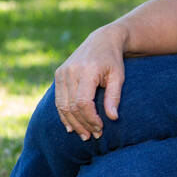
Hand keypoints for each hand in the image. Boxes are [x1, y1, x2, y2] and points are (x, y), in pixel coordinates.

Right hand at [53, 23, 127, 139]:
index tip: (101, 128)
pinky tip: (71, 126)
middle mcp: (70, 72)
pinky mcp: (58, 74)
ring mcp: (62, 73)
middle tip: (94, 136)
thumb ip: (114, 97)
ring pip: (62, 105)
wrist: (102, 40)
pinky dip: (64, 114)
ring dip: (72, 122)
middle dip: (82, 124)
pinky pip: (58, 99)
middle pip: (71, 106)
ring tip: (84, 135)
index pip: (83, 102)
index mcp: (87, 71)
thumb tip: (113, 118)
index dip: (90, 118)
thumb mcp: (118, 76)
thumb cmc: (113, 60)